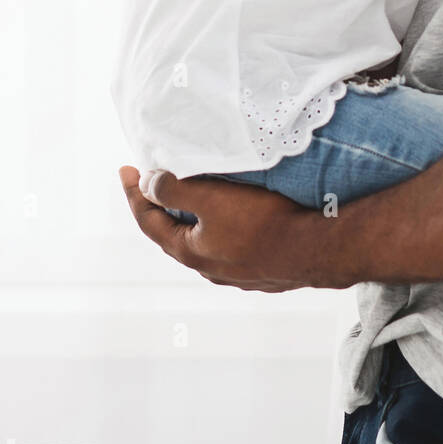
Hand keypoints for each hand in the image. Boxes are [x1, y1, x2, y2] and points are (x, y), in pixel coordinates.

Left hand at [119, 165, 339, 291]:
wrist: (316, 249)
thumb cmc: (265, 222)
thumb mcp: (212, 198)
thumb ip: (175, 189)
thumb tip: (149, 184)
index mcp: (189, 250)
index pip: (149, 220)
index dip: (134, 193)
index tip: (126, 170)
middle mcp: (208, 268)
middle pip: (173, 233)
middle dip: (161, 206)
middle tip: (153, 181)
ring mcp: (235, 273)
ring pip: (203, 242)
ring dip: (193, 219)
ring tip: (194, 197)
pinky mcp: (260, 271)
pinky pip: (229, 247)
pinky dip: (220, 229)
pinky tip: (234, 219)